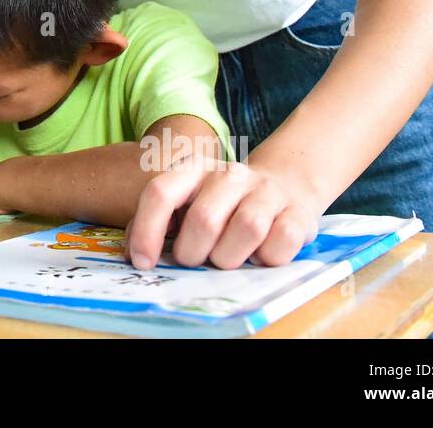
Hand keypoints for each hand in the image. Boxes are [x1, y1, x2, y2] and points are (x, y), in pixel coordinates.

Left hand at [126, 155, 320, 269]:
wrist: (284, 184)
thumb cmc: (223, 204)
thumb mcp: (187, 203)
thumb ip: (158, 222)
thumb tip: (134, 254)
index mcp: (194, 169)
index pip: (161, 192)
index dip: (147, 230)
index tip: (143, 263)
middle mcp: (230, 175)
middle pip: (204, 218)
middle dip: (194, 252)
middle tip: (197, 260)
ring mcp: (266, 191)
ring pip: (246, 229)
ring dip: (231, 257)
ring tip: (228, 258)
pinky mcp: (298, 212)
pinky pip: (281, 244)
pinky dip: (267, 259)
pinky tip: (261, 255)